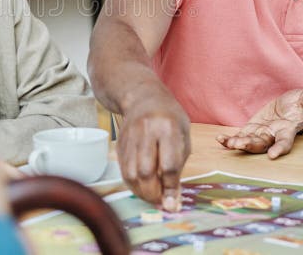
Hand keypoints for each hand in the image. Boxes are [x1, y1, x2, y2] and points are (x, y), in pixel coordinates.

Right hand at [117, 89, 189, 211]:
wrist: (143, 98)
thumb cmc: (169, 118)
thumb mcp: (183, 136)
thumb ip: (178, 165)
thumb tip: (171, 198)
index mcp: (168, 127)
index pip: (169, 165)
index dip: (171, 188)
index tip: (173, 204)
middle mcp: (146, 131)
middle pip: (146, 171)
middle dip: (153, 193)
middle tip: (160, 202)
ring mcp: (129, 137)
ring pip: (131, 173)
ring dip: (141, 192)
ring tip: (151, 197)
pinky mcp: (119, 143)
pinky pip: (123, 170)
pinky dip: (132, 184)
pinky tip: (141, 187)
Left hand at [216, 89, 302, 158]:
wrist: (293, 108)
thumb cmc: (302, 105)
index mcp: (287, 130)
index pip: (284, 142)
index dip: (279, 148)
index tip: (273, 155)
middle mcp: (274, 136)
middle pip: (262, 144)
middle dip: (250, 145)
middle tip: (238, 144)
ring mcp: (262, 134)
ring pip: (249, 142)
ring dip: (238, 143)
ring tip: (227, 142)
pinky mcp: (252, 130)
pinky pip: (240, 136)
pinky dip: (230, 139)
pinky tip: (220, 139)